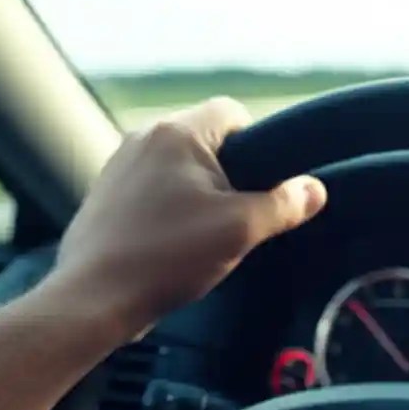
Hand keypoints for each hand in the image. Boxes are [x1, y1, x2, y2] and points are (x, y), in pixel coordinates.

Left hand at [50, 97, 325, 340]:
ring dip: (198, 192)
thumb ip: (284, 205)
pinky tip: (172, 244)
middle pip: (205, 140)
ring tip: (204, 235)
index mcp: (177, 133)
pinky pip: (152, 188)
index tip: (262, 185)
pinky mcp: (104, 194)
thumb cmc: (168, 257)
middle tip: (237, 216)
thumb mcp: (240, 231)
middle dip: (228, 173)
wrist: (93, 297)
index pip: (232, 112)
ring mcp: (119, 165)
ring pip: (178, 166)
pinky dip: (169, 208)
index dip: (258, 144)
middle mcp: (143, 137)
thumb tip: (315, 189)